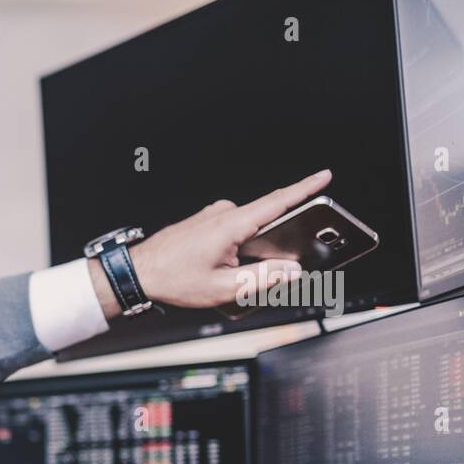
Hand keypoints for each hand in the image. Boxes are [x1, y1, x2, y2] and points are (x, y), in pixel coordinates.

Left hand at [90, 169, 332, 314]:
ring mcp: (213, 216)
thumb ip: (261, 279)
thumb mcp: (222, 288)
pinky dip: (240, 248)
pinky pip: (234, 232)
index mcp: (230, 224)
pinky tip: (228, 269)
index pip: (277, 201)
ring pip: (249, 230)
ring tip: (239, 275)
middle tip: (281, 265)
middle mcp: (223, 214)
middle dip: (280, 241)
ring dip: (255, 250)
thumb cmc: (172, 278)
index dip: (304, 188)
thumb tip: (290, 271)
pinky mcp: (206, 223)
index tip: (325, 176)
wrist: (138, 271)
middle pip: (266, 221)